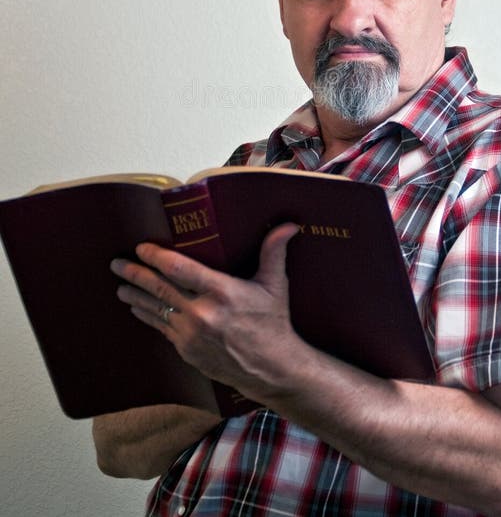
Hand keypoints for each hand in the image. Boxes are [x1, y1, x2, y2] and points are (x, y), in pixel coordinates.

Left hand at [110, 223, 301, 401]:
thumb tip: (289, 225)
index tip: (141, 247)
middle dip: (135, 274)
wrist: (272, 369)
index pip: (180, 269)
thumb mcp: (275, 285)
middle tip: (117, 262)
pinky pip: (162, 328)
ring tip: (119, 285)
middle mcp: (202, 314)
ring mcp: (191, 335)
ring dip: (134, 296)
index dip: (157, 257)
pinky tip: (137, 309)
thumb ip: (274, 252)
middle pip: (159, 289)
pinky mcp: (187, 351)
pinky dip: (147, 316)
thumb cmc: (273, 323)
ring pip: (156, 310)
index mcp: (222, 292)